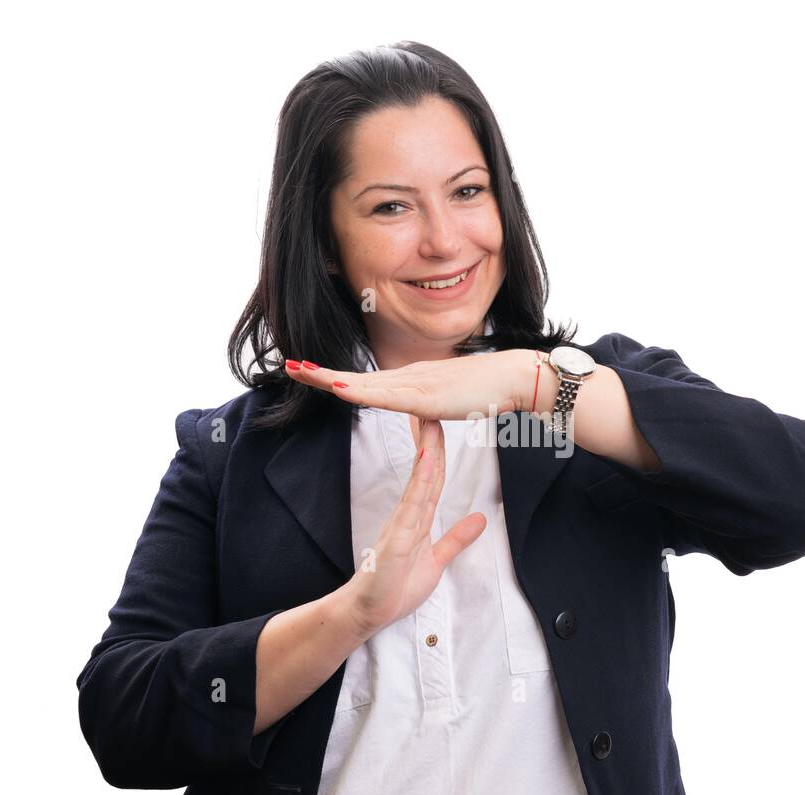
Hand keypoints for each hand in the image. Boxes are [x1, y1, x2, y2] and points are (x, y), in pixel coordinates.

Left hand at [285, 349, 537, 419]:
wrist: (515, 378)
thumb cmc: (488, 389)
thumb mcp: (450, 400)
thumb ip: (432, 406)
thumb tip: (421, 418)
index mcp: (413, 378)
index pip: (367, 379)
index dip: (336, 375)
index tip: (310, 371)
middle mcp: (409, 376)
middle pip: (357, 377)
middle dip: (321, 372)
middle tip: (290, 365)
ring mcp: (417, 384)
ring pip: (365, 383)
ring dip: (332, 378)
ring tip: (302, 371)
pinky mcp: (427, 397)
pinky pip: (387, 396)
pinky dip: (361, 392)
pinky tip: (340, 388)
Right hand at [340, 417, 486, 633]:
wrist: (368, 612)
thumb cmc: (394, 587)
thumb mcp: (436, 560)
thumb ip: (456, 539)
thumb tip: (480, 520)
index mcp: (418, 518)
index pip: (434, 477)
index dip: (441, 450)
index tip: (442, 422)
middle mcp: (409, 514)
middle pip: (427, 470)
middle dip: (432, 438)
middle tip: (434, 403)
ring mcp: (402, 523)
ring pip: (419, 479)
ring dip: (427, 449)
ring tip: (431, 420)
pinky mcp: (396, 537)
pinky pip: (412, 503)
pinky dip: (421, 480)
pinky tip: (428, 459)